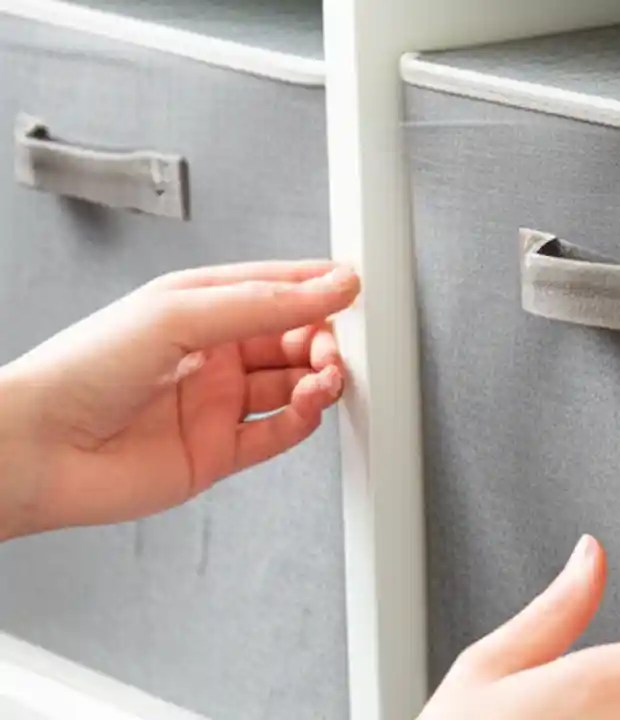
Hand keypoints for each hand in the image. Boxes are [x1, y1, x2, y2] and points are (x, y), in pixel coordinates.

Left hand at [0, 260, 360, 538]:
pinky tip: (309, 408)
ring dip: (318, 380)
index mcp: (198, 308)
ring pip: (290, 386)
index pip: (275, 289)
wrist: (38, 448)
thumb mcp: (180, 313)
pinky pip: (276, 434)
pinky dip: (302, 421)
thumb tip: (330, 286)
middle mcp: (210, 355)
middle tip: (338, 346)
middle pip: (292, 340)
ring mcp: (215, 404)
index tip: (354, 288)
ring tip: (326, 378)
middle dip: (323, 339)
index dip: (317, 287)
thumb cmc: (82, 369)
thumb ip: (264, 303)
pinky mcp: (217, 452)